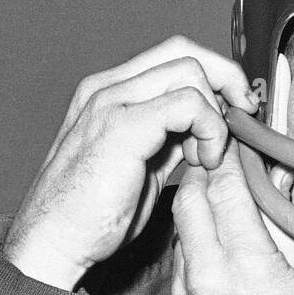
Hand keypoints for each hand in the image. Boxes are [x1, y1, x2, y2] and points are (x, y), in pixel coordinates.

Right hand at [4, 37, 259, 289]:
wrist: (53, 242)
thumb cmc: (91, 216)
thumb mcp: (140, 167)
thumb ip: (169, 139)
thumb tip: (208, 127)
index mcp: (109, 93)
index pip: (173, 55)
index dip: (214, 76)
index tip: (235, 112)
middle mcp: (107, 88)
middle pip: (185, 52)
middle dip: (227, 82)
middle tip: (240, 121)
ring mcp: (111, 102)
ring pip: (190, 71)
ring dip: (215, 114)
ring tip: (206, 157)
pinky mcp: (121, 126)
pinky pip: (188, 103)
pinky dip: (209, 129)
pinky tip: (201, 161)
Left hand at [171, 142, 293, 294]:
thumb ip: (290, 222)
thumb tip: (275, 179)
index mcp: (248, 265)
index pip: (227, 187)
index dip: (231, 155)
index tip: (237, 139)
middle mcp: (208, 276)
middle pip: (190, 197)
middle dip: (207, 172)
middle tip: (226, 160)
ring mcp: (187, 294)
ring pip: (180, 225)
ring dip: (199, 205)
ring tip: (225, 198)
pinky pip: (180, 256)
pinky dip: (196, 238)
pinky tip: (219, 241)